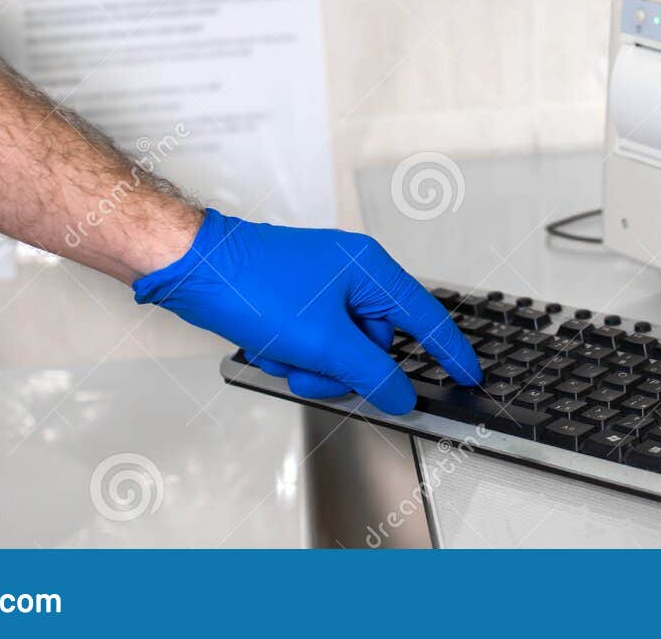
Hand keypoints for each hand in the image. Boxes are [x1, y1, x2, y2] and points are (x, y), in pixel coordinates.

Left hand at [133, 209, 481, 413]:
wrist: (191, 266)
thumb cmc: (250, 285)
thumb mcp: (322, 341)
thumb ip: (371, 372)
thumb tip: (401, 394)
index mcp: (370, 270)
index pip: (426, 317)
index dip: (450, 351)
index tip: (469, 375)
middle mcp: (352, 272)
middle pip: (376, 342)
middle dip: (343, 367)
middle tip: (310, 371)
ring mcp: (323, 284)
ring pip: (341, 347)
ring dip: (312, 363)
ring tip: (278, 355)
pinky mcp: (296, 296)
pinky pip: (314, 339)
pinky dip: (292, 352)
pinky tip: (266, 345)